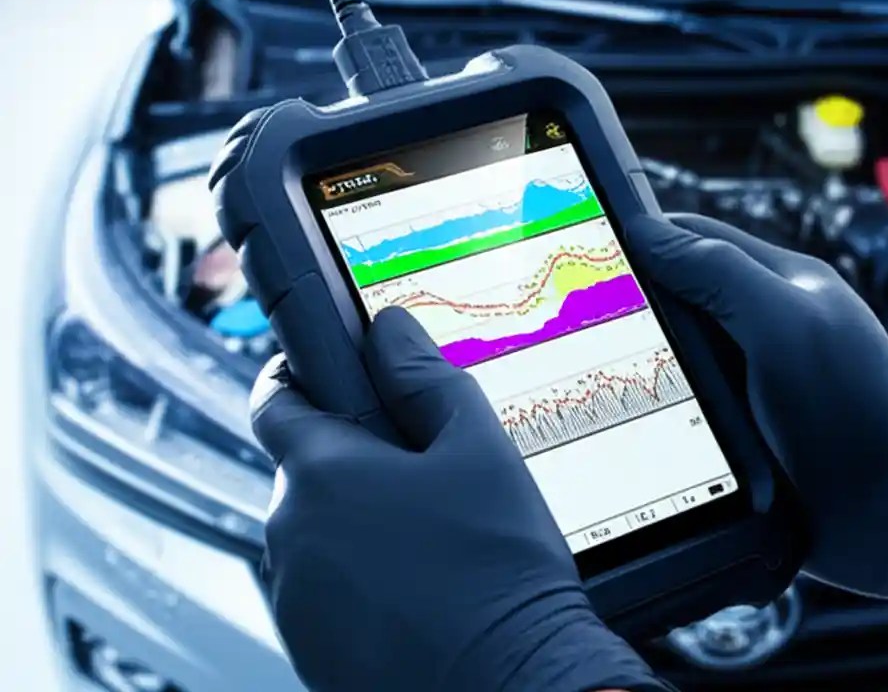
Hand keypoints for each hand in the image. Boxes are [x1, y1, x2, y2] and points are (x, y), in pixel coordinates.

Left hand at [250, 308, 667, 691]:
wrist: (513, 683)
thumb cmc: (499, 574)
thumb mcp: (478, 450)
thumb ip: (425, 377)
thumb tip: (390, 331)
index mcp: (322, 473)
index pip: (273, 398)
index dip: (299, 375)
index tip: (329, 372)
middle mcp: (290, 534)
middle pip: (304, 471)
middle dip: (353, 461)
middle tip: (423, 474)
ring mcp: (294, 599)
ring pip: (316, 534)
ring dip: (356, 524)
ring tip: (433, 543)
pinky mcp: (309, 648)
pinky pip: (325, 591)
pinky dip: (360, 580)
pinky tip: (421, 588)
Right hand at [625, 213, 887, 618]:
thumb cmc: (858, 413)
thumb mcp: (783, 324)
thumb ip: (719, 273)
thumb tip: (651, 233)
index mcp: (780, 286)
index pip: (696, 240)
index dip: (644, 236)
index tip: (586, 242)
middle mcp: (763, 333)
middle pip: (678, 302)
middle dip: (633, 307)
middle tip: (575, 318)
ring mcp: (752, 388)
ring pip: (674, 363)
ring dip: (641, 370)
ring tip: (593, 375)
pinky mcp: (742, 441)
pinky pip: (682, 418)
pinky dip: (655, 420)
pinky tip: (626, 429)